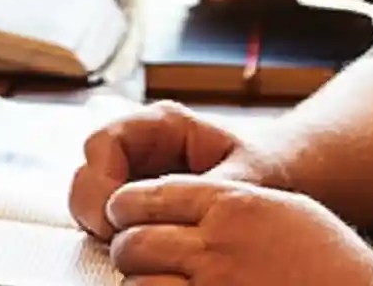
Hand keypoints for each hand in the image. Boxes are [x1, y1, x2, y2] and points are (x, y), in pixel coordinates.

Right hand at [71, 102, 275, 240]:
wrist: (284, 180)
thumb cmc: (267, 170)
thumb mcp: (248, 178)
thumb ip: (212, 190)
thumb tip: (181, 218)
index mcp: (162, 125)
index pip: (104, 141)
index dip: (101, 178)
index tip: (117, 213)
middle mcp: (140, 146)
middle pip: (87, 171)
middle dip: (95, 207)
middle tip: (116, 237)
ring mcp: (133, 174)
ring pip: (88, 197)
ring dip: (100, 223)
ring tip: (128, 245)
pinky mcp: (135, 202)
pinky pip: (103, 217)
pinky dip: (111, 234)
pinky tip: (135, 248)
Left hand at [106, 175, 372, 284]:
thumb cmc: (328, 260)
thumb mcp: (280, 209)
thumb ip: (226, 203)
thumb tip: (168, 201)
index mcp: (231, 203)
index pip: (145, 196)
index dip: (125, 208)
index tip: (124, 218)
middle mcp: (218, 244)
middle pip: (134, 241)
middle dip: (127, 250)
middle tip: (135, 256)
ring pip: (139, 282)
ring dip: (140, 284)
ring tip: (154, 283)